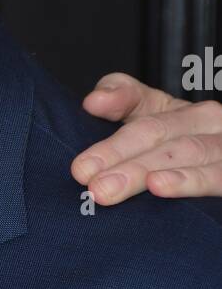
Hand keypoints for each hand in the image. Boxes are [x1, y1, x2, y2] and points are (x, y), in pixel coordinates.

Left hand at [71, 75, 221, 203]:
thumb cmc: (185, 149)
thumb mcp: (154, 120)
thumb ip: (123, 102)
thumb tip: (93, 101)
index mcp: (185, 113)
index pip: (144, 122)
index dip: (113, 145)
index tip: (81, 169)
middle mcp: (210, 123)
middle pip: (162, 138)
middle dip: (125, 162)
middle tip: (95, 188)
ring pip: (190, 155)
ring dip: (152, 173)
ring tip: (121, 188)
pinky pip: (218, 176)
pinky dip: (192, 182)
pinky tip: (163, 187)